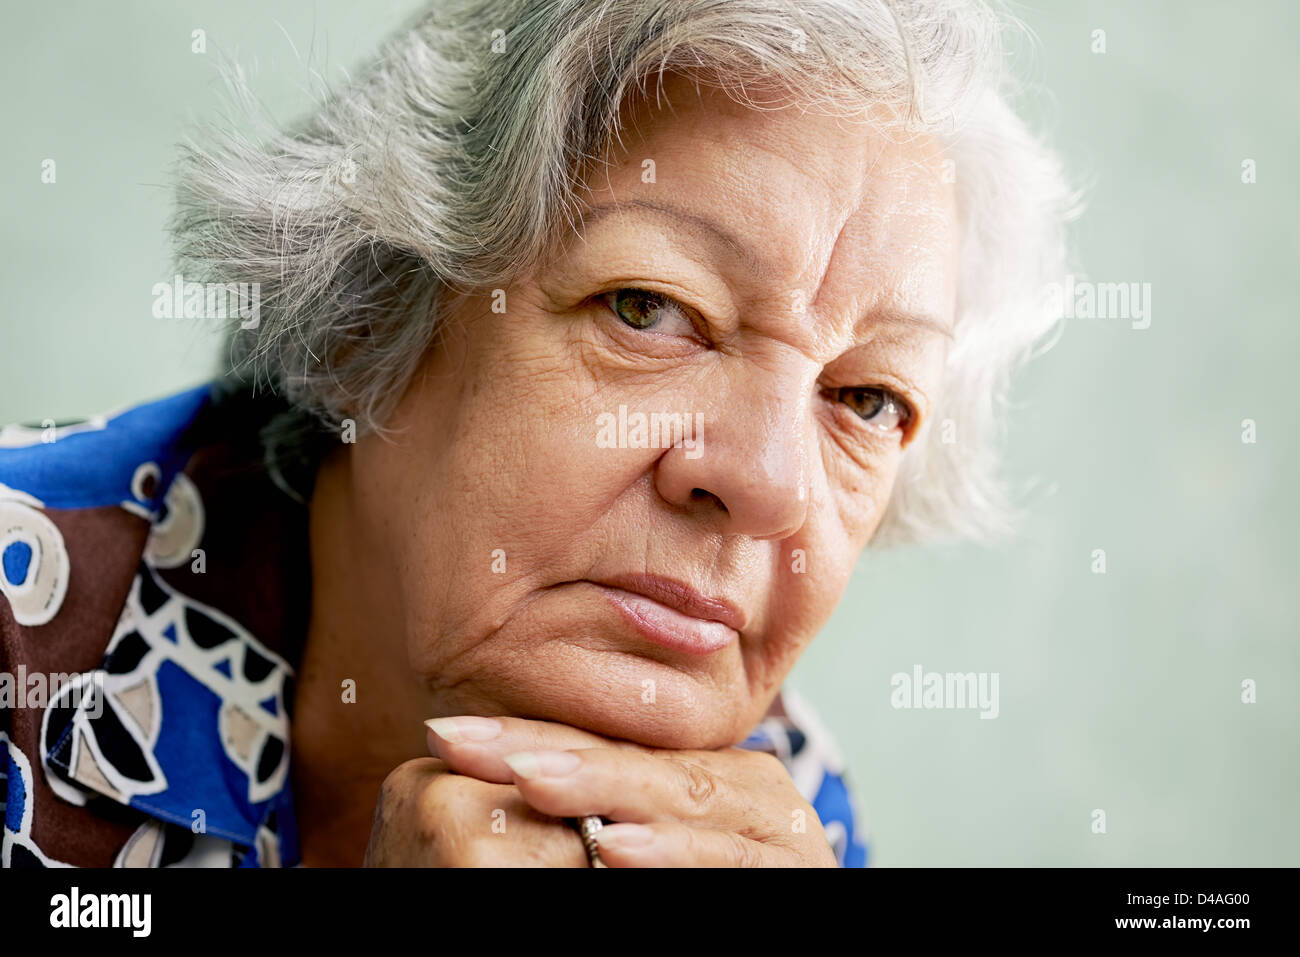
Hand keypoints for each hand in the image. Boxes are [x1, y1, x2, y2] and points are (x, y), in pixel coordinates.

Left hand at [363, 715, 836, 866]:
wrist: (793, 916)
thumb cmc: (714, 879)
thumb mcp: (653, 847)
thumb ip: (607, 817)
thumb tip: (511, 791)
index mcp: (704, 772)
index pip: (604, 743)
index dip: (524, 735)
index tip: (444, 735)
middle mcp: (742, 784)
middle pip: (630, 760)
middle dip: (541, 751)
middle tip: (459, 740)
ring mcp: (772, 824)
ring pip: (677, 796)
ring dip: (600, 788)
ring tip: (528, 780)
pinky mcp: (793, 868)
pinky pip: (724, 857)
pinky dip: (671, 853)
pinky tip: (617, 848)